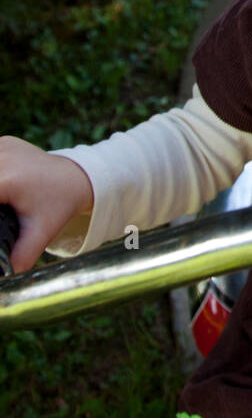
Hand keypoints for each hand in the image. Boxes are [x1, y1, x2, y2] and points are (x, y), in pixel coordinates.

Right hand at [0, 136, 93, 273]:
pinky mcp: (5, 142)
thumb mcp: (41, 233)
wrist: (79, 177)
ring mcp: (3, 146)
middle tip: (2, 212)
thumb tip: (5, 275)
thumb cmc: (59, 206)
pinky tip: (4, 189)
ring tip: (5, 203)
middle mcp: (3, 157)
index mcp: (7, 180)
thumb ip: (21, 256)